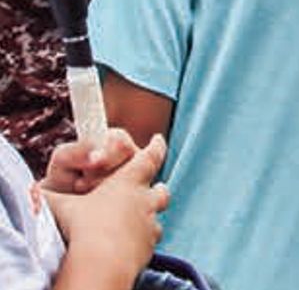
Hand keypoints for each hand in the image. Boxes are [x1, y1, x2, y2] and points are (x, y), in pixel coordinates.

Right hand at [45, 134, 168, 289]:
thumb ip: (49, 196)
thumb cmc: (82, 227)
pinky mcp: (147, 249)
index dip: (155, 146)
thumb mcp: (60, 206)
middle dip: (156, 188)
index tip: (158, 139)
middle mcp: (145, 202)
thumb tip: (32, 191)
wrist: (101, 264)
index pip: (149, 156)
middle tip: (154, 187)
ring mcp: (149, 226)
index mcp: (129, 182)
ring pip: (156, 219)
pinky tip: (128, 246)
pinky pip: (147, 242)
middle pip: (160, 190)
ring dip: (148, 218)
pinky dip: (140, 241)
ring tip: (137, 221)